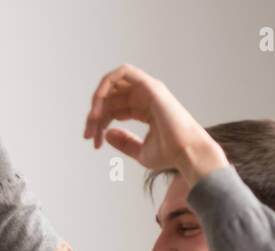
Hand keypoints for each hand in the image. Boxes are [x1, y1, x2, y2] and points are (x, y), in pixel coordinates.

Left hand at [82, 64, 226, 183]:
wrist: (186, 153)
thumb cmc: (169, 154)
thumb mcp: (139, 151)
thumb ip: (124, 142)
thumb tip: (106, 134)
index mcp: (144, 109)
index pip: (113, 109)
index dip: (99, 124)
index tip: (93, 143)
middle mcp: (146, 97)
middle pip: (110, 98)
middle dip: (94, 115)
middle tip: (88, 135)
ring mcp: (148, 90)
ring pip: (113, 85)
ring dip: (98, 99)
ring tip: (92, 119)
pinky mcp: (150, 86)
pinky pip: (123, 72)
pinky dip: (107, 82)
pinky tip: (98, 100)